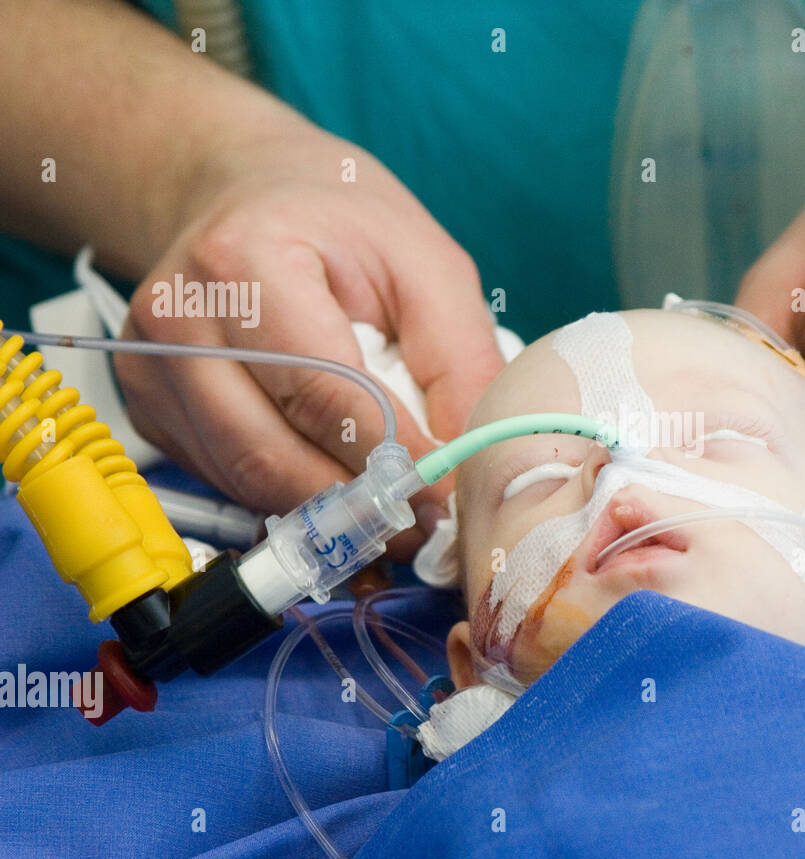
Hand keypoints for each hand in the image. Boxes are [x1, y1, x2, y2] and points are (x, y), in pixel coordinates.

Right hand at [116, 126, 503, 559]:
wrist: (253, 198)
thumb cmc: (345, 226)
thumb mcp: (427, 267)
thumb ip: (460, 363)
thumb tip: (469, 467)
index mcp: (243, 263)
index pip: (322, 391)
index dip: (391, 459)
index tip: (447, 498)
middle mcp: (177, 320)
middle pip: (270, 453)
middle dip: (356, 507)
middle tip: (422, 530)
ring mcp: (152, 370)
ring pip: (246, 481)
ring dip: (325, 518)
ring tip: (391, 522)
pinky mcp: (152, 410)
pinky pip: (228, 482)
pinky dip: (289, 501)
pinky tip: (338, 493)